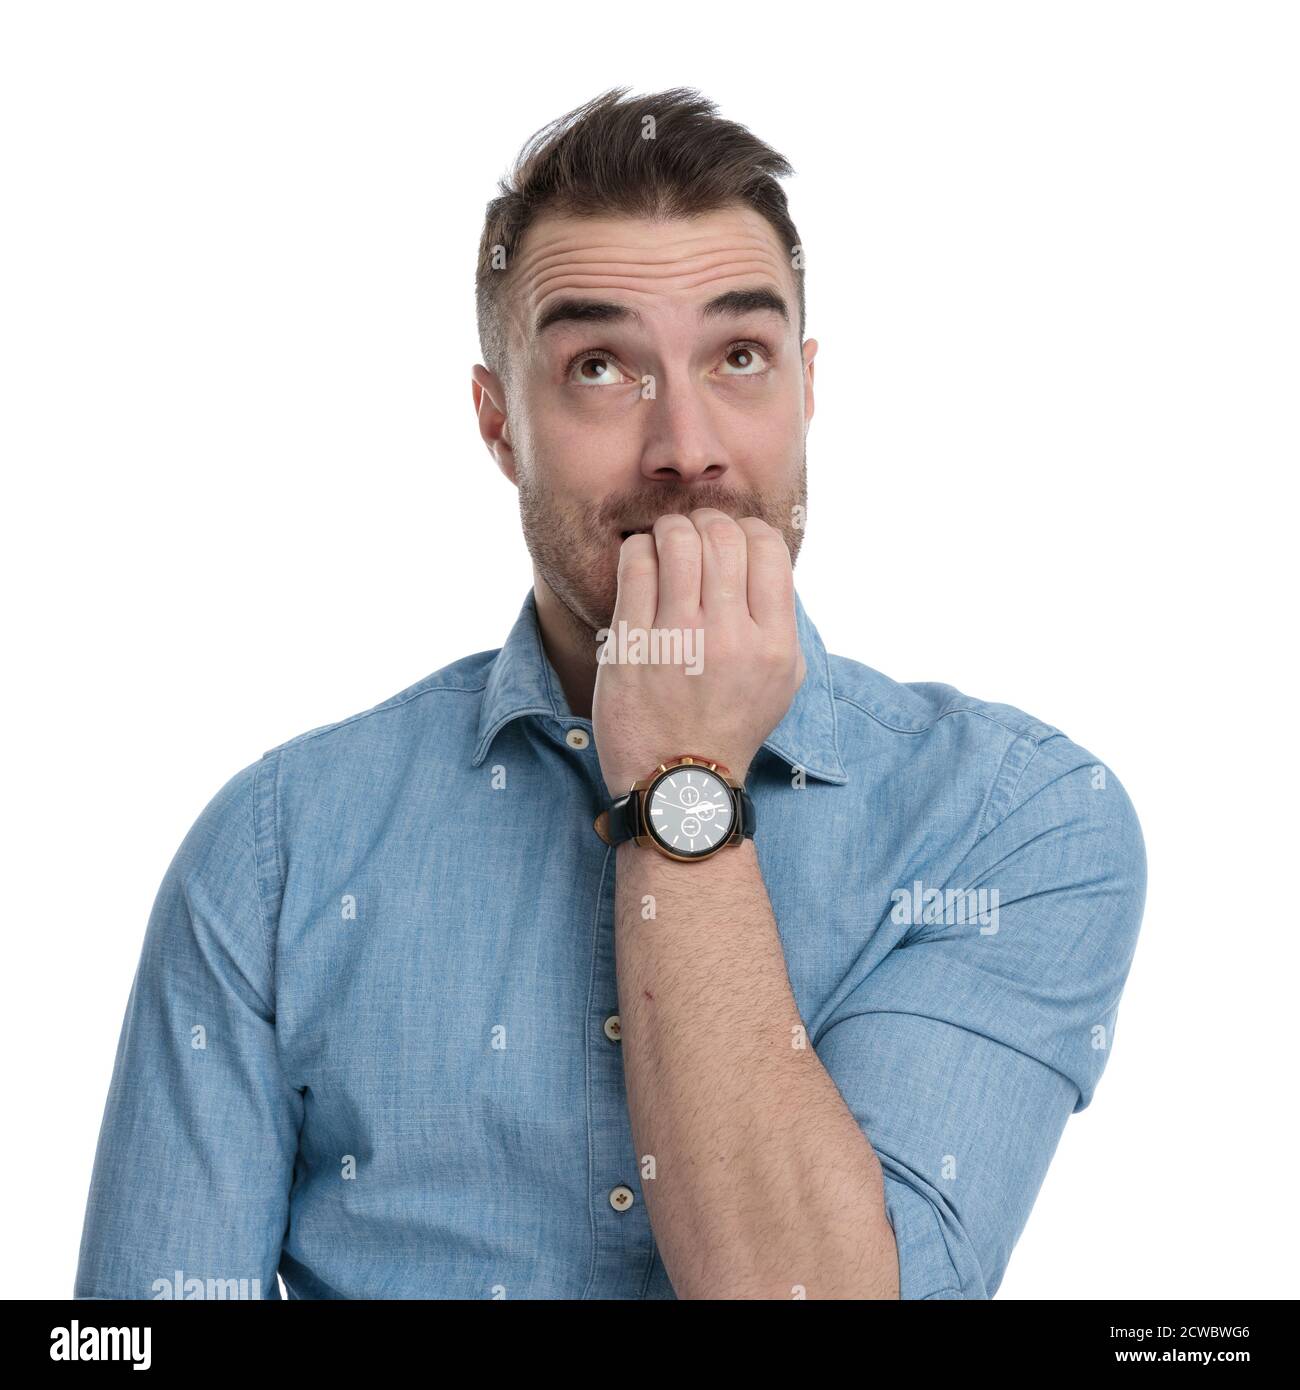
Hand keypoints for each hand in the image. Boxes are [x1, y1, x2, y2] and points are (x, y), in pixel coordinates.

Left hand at [591, 508, 805, 797]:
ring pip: (677, 540)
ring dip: (670, 530)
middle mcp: (730, 638)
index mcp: (773, 644)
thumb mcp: (782, 680)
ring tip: (665, 544)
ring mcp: (678, 641)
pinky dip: (638, 550)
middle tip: (693, 536)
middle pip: (722, 535)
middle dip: (705, 523)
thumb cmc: (731, 725)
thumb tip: (764, 560)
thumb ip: (782, 620)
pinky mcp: (632, 645)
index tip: (730, 542)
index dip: (746, 530)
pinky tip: (639, 562)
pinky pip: (636, 565)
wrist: (679, 782)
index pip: (766, 546)